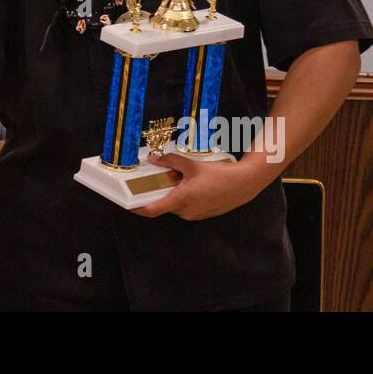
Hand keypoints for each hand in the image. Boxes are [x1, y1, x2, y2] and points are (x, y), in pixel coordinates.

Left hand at [132, 151, 269, 220]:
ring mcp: (195, 214)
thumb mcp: (192, 164)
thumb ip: (171, 161)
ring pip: (176, 204)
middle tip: (155, 178)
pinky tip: (189, 183)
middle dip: (159, 192)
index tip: (127, 203)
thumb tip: (154, 159)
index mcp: (181, 200)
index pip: (152, 209)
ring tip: (177, 176)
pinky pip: (187, 205)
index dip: (137, 208)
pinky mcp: (203, 213)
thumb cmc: (220, 174)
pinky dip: (183, 196)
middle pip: (164, 203)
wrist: (245, 183)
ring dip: (173, 193)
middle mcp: (186, 211)